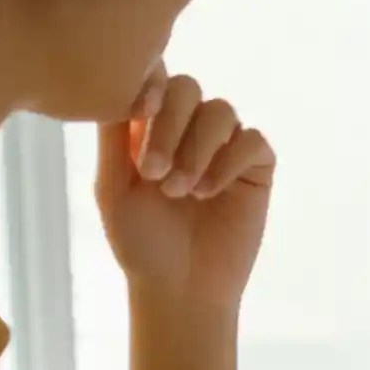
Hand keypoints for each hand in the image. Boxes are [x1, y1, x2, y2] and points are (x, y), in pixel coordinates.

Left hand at [96, 66, 276, 307]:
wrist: (181, 288)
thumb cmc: (141, 242)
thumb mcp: (112, 188)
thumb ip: (113, 137)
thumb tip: (115, 86)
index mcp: (153, 127)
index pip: (156, 81)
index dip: (151, 86)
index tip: (140, 114)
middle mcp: (191, 129)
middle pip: (189, 89)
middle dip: (171, 125)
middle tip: (154, 173)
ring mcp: (226, 147)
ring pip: (222, 112)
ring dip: (197, 148)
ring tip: (181, 190)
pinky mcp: (256, 169)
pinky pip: (252, 141)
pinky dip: (229, 162)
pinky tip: (208, 193)